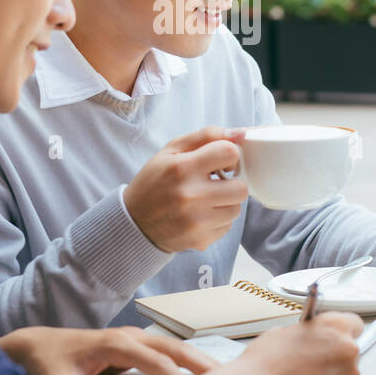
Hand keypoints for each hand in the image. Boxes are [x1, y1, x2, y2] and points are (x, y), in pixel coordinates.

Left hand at [0, 326, 218, 374]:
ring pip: (172, 347)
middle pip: (172, 347)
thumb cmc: (49, 363)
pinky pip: (164, 352)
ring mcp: (131, 338)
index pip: (155, 361)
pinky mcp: (131, 346)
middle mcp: (127, 337)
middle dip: (199, 361)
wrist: (36, 345)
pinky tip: (196, 373)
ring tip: (220, 374)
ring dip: (195, 359)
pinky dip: (183, 360)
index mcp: (115, 344)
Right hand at [124, 126, 249, 252]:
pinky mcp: (200, 240)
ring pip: (236, 209)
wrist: (134, 222)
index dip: (229, 155)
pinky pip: (227, 226)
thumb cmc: (154, 181)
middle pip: (240, 188)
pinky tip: (200, 215)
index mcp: (182, 168)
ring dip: (225, 203)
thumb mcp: (172, 150)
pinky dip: (217, 220)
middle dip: (232, 183)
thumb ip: (207, 136)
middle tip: (216, 182)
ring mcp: (196, 222)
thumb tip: (241, 134)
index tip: (221, 161)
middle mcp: (190, 196)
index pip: (229, 153)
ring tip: (206, 199)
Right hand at [193, 312, 362, 374]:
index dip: (341, 331)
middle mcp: (347, 350)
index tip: (334, 337)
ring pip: (347, 372)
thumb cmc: (264, 365)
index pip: (354, 323)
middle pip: (351, 349)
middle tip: (313, 361)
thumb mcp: (283, 332)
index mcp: (334, 326)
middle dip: (335, 354)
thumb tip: (309, 339)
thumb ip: (306, 333)